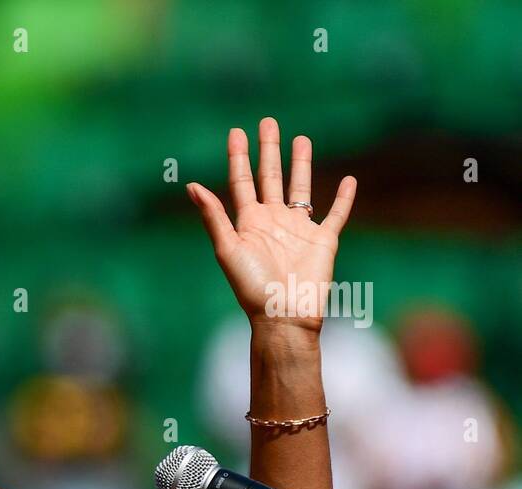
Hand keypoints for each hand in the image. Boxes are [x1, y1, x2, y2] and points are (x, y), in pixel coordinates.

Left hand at [187, 118, 356, 336]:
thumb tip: (191, 185)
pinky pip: (336, 214)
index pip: (242, 181)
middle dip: (268, 150)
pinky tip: (348, 180)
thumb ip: (213, 217)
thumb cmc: (252, 286)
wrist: (284, 314)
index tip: (236, 132)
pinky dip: (344, 198)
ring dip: (301, 164)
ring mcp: (299, 229)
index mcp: (248, 222)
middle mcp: (273, 221)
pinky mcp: (324, 240)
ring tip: (301, 139)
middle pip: (271, 177)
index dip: (238, 157)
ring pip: (301, 188)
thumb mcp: (228, 248)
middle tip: (268, 122)